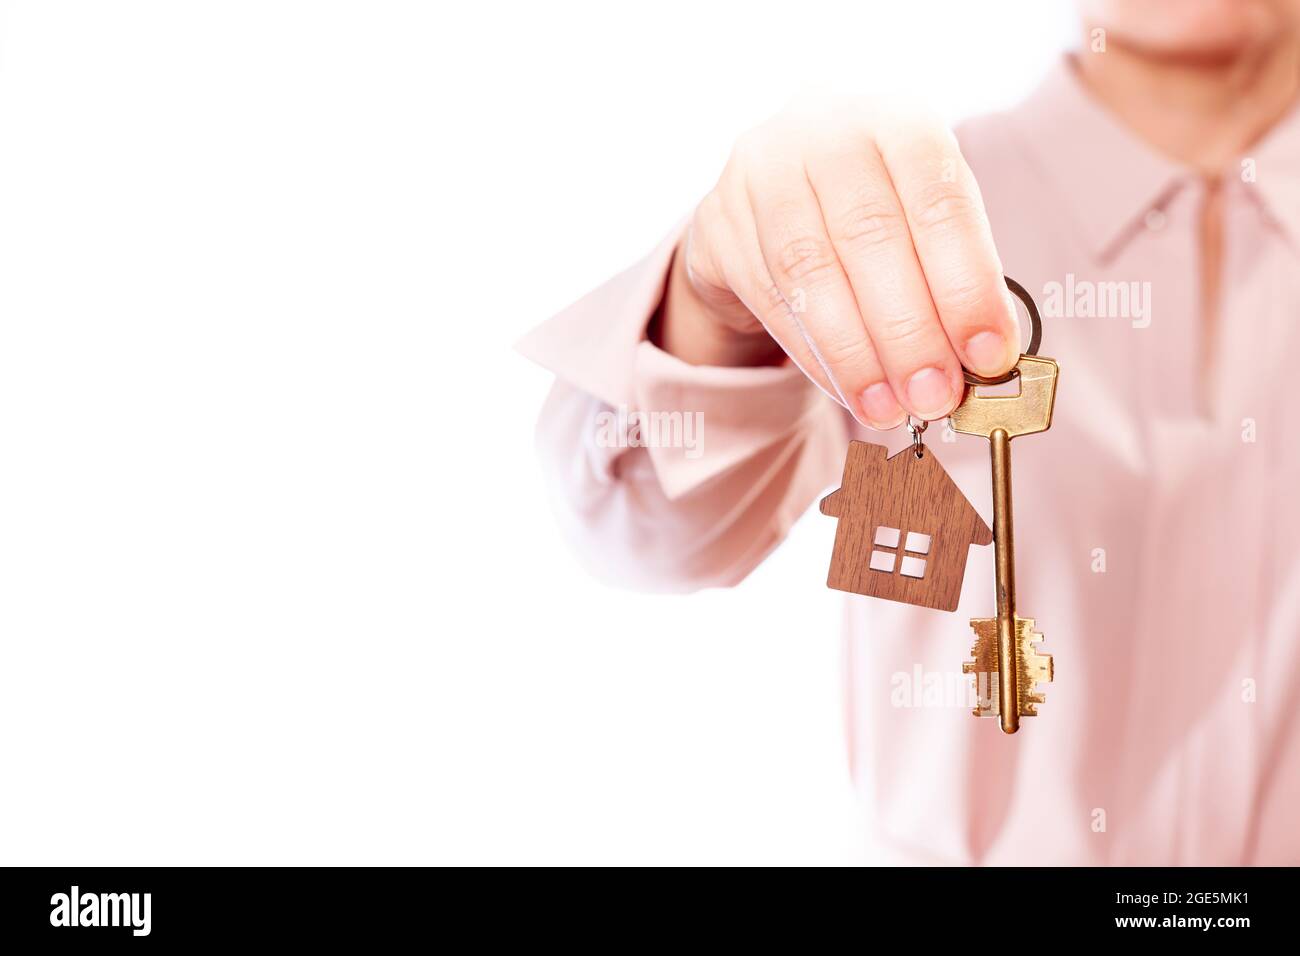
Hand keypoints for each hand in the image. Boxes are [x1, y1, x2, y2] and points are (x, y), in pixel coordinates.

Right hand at [658, 97, 1021, 427]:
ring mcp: (761, 171)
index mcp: (899, 120)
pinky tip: (846, 389)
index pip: (938, 201)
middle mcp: (825, 130)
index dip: (966, 285)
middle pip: (869, 237)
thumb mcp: (925, 224)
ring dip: (855, 353)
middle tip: (935, 397)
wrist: (774, 194)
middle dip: (909, 331)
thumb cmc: (874, 214)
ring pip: (809, 271)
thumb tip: (982, 363)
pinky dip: (814, 355)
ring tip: (889, 408)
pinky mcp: (719, 221)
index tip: (988, 357)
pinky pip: (769, 297)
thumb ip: (954, 281)